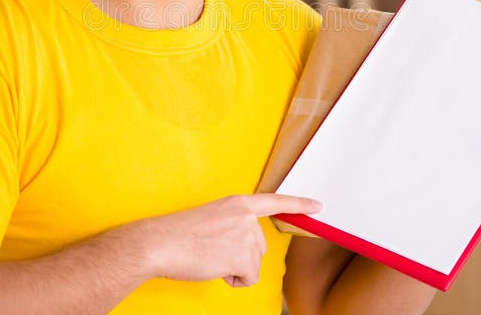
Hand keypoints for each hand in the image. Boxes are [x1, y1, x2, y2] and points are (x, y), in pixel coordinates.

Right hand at [130, 193, 321, 287]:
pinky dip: (232, 280)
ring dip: (234, 268)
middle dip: (240, 255)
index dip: (300, 203)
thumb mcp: (212, 219)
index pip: (275, 201)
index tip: (319, 205)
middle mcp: (246, 216)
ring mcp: (246, 234)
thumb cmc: (178, 234)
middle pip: (259, 247)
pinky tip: (214, 267)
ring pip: (253, 264)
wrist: (160, 242)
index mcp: (238, 203)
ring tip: (210, 257)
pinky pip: (248, 278)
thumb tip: (243, 247)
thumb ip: (233, 225)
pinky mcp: (243, 254)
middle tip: (212, 250)